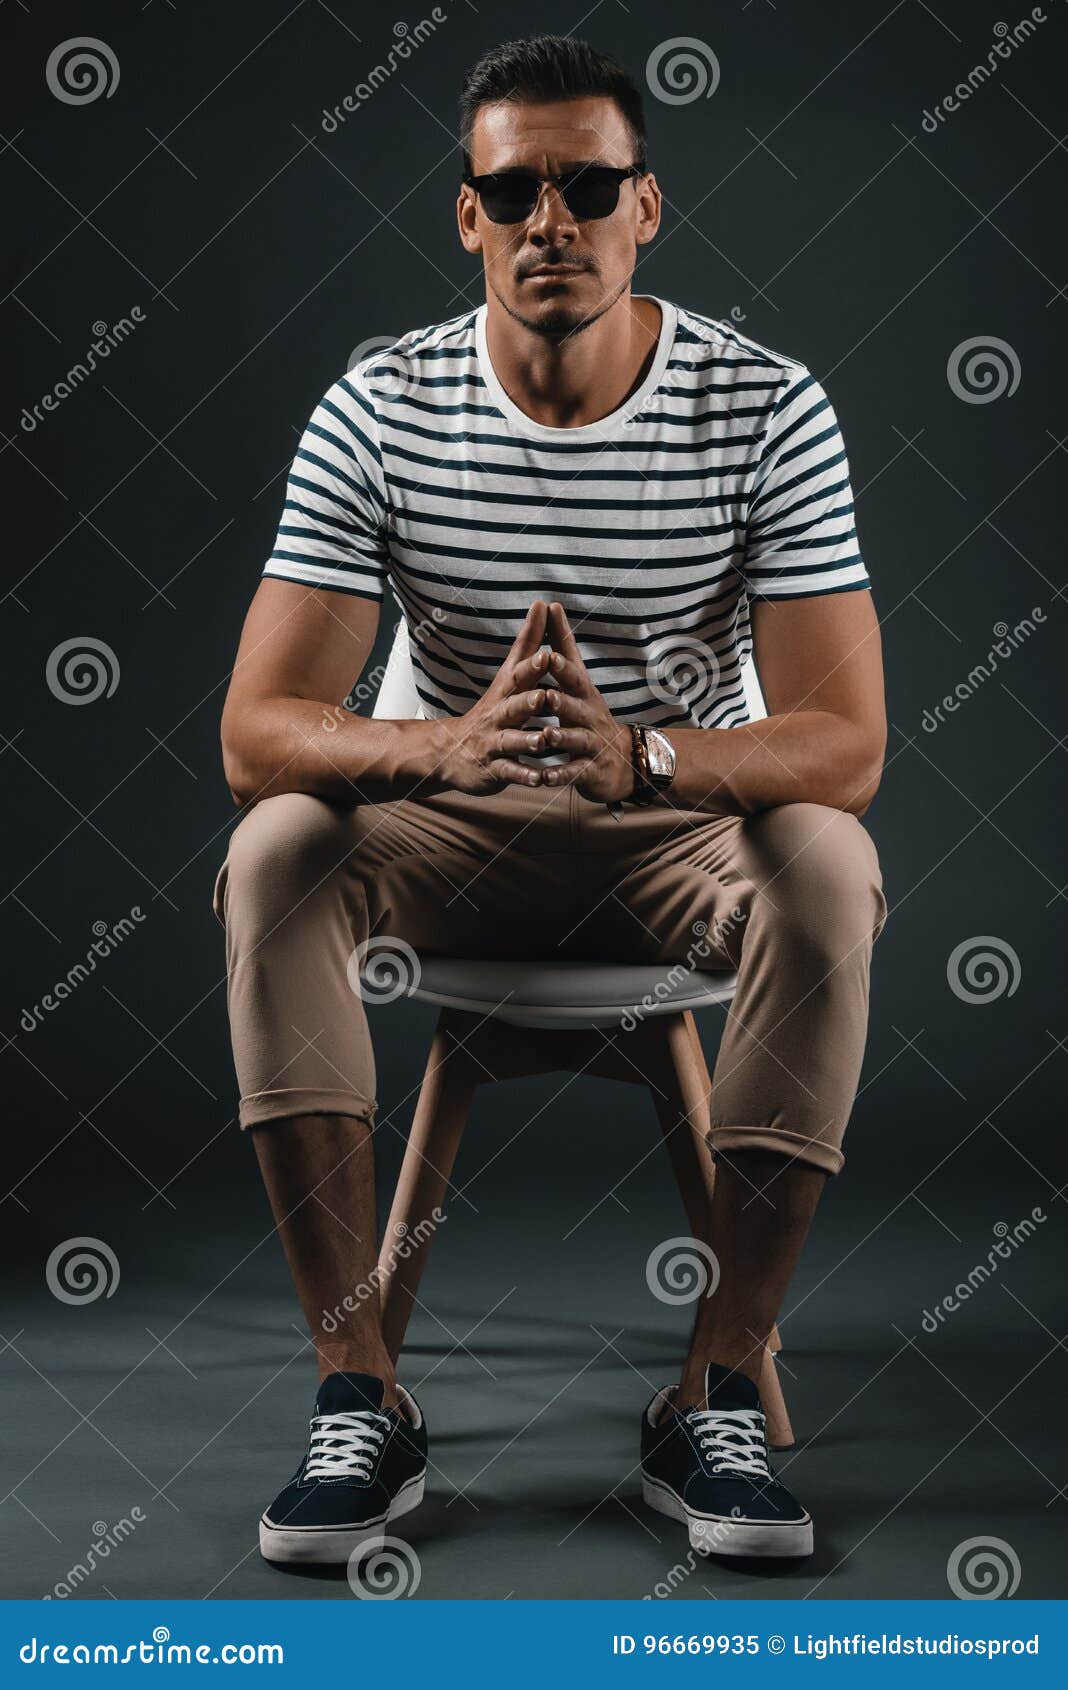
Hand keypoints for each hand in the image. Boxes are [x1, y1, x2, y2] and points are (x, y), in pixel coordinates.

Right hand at [433, 600, 568, 793]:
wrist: (450, 752)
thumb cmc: (491, 710)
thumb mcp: (509, 675)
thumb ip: (528, 643)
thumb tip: (543, 604)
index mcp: (507, 693)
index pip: (519, 675)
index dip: (533, 666)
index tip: (549, 653)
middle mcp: (499, 716)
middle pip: (513, 706)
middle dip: (529, 701)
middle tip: (545, 695)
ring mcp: (495, 743)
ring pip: (511, 741)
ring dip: (527, 740)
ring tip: (542, 740)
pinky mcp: (494, 768)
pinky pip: (510, 772)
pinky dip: (523, 775)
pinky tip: (538, 779)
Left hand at [532, 601, 634, 802]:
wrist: (623, 760)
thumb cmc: (590, 714)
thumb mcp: (578, 680)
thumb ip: (563, 645)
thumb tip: (552, 606)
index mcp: (582, 694)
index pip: (572, 677)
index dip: (561, 667)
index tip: (546, 654)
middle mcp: (589, 717)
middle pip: (576, 707)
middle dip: (561, 701)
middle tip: (545, 695)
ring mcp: (591, 744)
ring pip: (576, 740)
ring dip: (561, 738)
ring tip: (545, 737)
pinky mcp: (589, 770)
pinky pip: (573, 773)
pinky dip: (560, 775)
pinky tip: (545, 778)